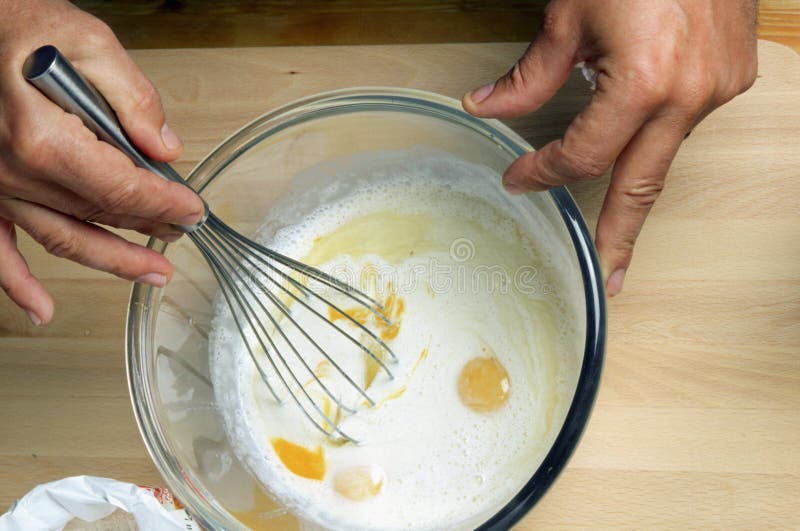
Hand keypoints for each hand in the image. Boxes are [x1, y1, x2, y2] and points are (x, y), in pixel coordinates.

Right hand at [0, 0, 204, 324]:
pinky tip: (40, 310)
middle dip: (149, 227)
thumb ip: (133, 98)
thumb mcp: (88, 41)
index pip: (124, 188)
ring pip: (63, 237)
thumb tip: (164, 147)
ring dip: (111, 261)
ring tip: (152, 274)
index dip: (166, 203)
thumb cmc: (15, 25)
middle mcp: (14, 170)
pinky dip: (17, 283)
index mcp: (43, 138)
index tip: (194, 210)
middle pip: (100, 214)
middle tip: (183, 234)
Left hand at [463, 0, 756, 296]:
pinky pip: (685, 123)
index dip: (545, 172)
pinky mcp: (733, 76)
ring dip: (633, 182)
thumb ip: (530, 75)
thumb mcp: (569, 14)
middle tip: (607, 279)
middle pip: (642, 188)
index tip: (519, 179)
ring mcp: (719, 88)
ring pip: (663, 155)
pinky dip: (656, 137)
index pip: (584, 156)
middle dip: (620, 239)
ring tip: (612, 219)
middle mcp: (690, 95)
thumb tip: (488, 107)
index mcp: (646, 83)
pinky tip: (637, 139)